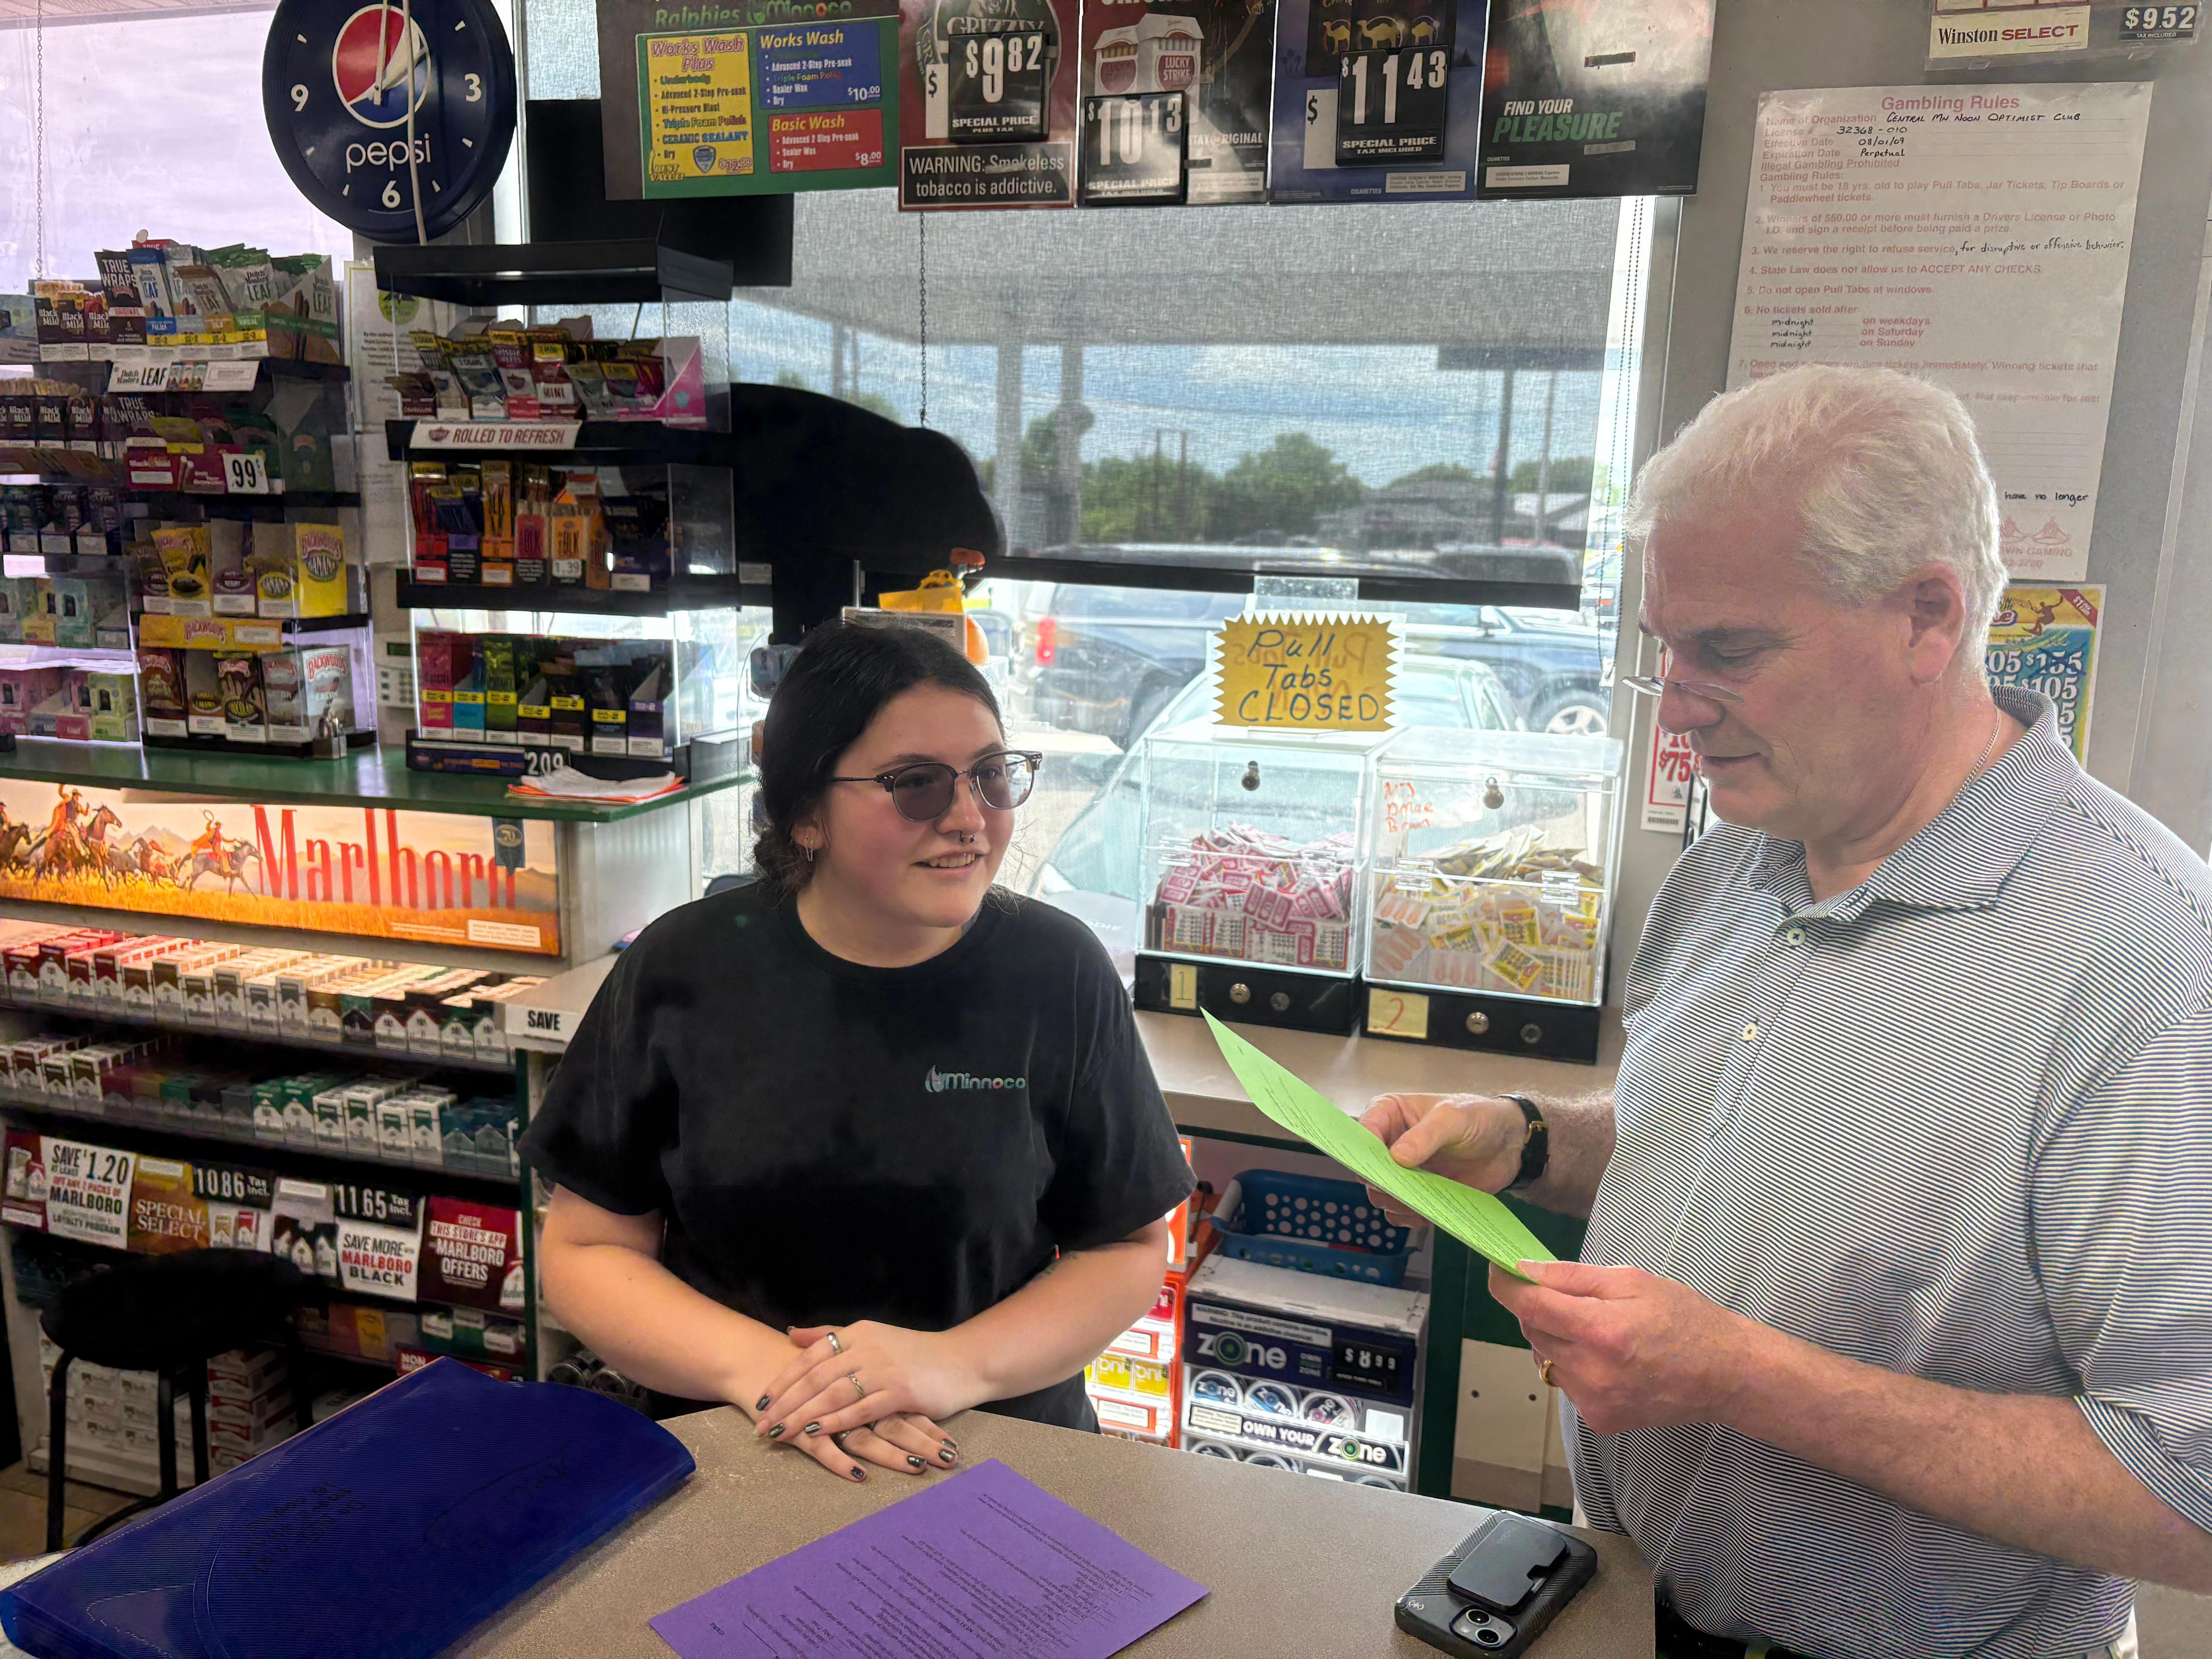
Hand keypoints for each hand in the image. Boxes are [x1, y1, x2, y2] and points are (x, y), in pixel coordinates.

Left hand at [753, 1322, 974, 1477]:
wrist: (962, 1362)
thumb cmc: (915, 1353)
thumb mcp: (872, 1336)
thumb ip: (832, 1335)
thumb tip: (793, 1333)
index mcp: (859, 1333)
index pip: (811, 1355)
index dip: (784, 1378)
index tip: (761, 1399)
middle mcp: (868, 1348)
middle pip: (816, 1377)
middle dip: (785, 1402)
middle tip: (761, 1424)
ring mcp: (884, 1370)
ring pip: (832, 1394)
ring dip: (802, 1416)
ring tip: (779, 1433)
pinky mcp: (900, 1393)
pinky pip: (860, 1409)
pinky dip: (835, 1421)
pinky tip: (816, 1433)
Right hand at [1358, 1093, 1527, 1220]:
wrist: (1509, 1145)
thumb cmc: (1479, 1118)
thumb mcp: (1453, 1119)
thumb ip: (1425, 1136)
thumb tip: (1397, 1158)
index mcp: (1391, 1114)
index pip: (1364, 1132)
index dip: (1364, 1151)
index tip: (1378, 1169)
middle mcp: (1391, 1144)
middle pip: (1368, 1170)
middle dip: (1382, 1182)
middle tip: (1405, 1189)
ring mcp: (1403, 1172)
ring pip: (1381, 1195)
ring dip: (1397, 1202)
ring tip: (1422, 1199)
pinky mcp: (1418, 1194)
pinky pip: (1401, 1213)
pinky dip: (1411, 1216)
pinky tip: (1429, 1210)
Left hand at [1488, 1260, 1770, 1435]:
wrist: (1725, 1374)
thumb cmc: (1684, 1319)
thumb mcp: (1631, 1281)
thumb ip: (1570, 1277)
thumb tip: (1523, 1270)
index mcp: (1601, 1330)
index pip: (1529, 1305)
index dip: (1506, 1285)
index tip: (1499, 1270)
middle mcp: (1592, 1371)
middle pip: (1533, 1330)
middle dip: (1539, 1309)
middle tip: (1571, 1298)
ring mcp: (1594, 1401)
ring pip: (1545, 1358)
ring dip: (1556, 1339)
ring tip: (1599, 1332)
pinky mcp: (1598, 1420)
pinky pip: (1566, 1383)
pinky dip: (1574, 1366)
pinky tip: (1609, 1360)